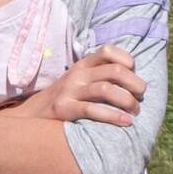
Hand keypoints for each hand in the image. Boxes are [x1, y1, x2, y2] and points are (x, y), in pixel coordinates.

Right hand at [0, 45, 144, 126]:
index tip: (134, 74)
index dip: (127, 60)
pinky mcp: (64, 109)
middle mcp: (77, 75)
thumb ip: (99, 77)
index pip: (108, 51)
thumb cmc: (64, 100)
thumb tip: (133, 82)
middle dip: (135, 84)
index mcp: (82, 65)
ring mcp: (70, 91)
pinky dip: (113, 116)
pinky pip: (93, 110)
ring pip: (106, 89)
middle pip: (114, 72)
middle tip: (141, 98)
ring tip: (135, 112)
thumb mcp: (79, 82)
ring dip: (127, 101)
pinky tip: (125, 123)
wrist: (31, 116)